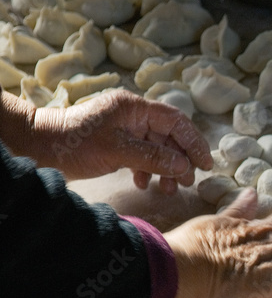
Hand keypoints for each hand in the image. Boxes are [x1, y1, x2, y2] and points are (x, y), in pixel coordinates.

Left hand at [30, 89, 212, 193]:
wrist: (39, 148)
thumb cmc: (74, 144)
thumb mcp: (117, 151)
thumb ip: (154, 157)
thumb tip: (184, 165)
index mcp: (134, 108)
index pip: (176, 121)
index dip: (194, 142)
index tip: (205, 165)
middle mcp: (132, 115)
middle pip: (169, 136)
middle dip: (181, 160)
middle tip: (188, 182)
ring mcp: (125, 129)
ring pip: (157, 148)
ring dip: (166, 169)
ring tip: (169, 189)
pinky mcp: (117, 143)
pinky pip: (142, 155)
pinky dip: (148, 170)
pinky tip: (144, 183)